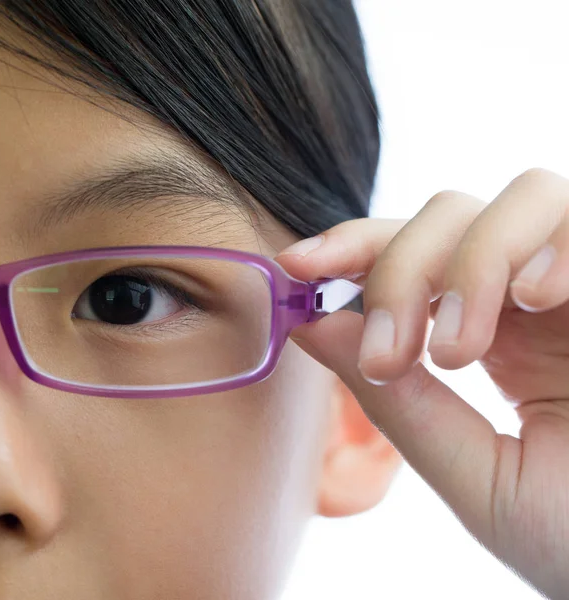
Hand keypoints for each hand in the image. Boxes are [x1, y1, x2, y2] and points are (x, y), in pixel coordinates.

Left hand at [275, 168, 568, 599]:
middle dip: (399, 272)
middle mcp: (536, 298)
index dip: (350, 247)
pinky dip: (546, 245)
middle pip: (448, 215)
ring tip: (459, 351)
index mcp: (493, 335)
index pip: (411, 257)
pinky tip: (535, 301)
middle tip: (389, 357)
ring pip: (519, 198)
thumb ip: (396, 402)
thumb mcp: (475, 474)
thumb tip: (310, 325)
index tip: (296, 265)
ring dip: (467, 264)